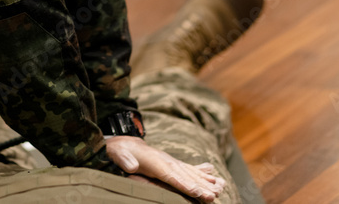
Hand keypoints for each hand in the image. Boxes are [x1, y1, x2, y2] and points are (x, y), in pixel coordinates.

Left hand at [105, 136, 224, 201]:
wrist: (125, 142)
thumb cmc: (120, 151)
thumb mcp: (118, 154)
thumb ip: (125, 160)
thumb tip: (132, 166)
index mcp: (153, 161)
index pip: (170, 174)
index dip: (183, 183)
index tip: (196, 191)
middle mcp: (166, 160)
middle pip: (185, 175)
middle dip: (200, 185)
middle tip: (214, 195)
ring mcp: (171, 161)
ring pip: (190, 172)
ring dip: (205, 181)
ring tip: (220, 189)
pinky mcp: (172, 163)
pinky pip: (189, 169)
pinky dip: (202, 173)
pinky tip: (214, 176)